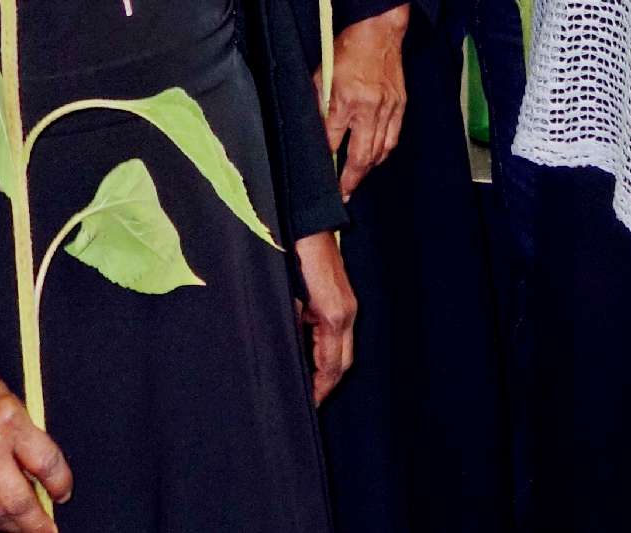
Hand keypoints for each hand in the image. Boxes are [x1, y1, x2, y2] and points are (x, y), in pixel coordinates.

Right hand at [0, 364, 71, 532]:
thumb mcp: (6, 396)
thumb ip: (26, 428)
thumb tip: (42, 461)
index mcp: (8, 422)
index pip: (45, 464)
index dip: (61, 483)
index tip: (65, 492)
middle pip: (19, 501)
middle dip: (38, 524)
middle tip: (51, 532)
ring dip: (15, 526)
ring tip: (30, 530)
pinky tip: (2, 519)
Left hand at [295, 232, 356, 404]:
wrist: (307, 220)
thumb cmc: (293, 257)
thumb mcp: (284, 299)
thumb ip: (287, 330)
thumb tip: (283, 361)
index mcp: (334, 317)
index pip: (332, 368)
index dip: (319, 392)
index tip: (304, 410)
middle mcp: (347, 313)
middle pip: (342, 363)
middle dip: (325, 386)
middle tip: (304, 405)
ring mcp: (347, 304)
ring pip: (342, 350)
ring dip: (326, 370)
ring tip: (305, 387)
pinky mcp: (340, 297)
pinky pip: (338, 334)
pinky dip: (325, 352)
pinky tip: (308, 357)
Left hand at [324, 6, 409, 196]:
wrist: (379, 31)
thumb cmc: (346, 51)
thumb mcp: (322, 76)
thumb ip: (318, 106)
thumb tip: (315, 134)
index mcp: (345, 99)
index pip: (333, 141)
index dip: (327, 162)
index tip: (322, 178)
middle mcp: (369, 107)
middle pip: (361, 155)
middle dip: (351, 179)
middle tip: (344, 194)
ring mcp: (389, 108)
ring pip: (380, 151)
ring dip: (368, 169)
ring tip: (357, 179)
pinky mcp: (401, 105)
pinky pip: (393, 138)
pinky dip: (384, 152)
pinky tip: (375, 159)